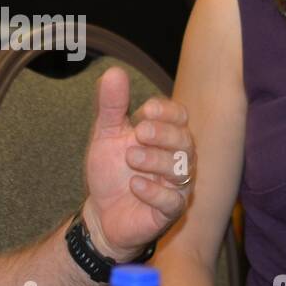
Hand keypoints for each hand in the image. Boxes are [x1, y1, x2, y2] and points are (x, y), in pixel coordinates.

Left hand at [81, 67, 194, 261]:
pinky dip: (154, 192)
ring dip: (156, 160)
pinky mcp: (168, 212)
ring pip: (181, 170)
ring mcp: (175, 187)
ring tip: (131, 158)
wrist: (101, 213)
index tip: (145, 110)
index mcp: (164, 136)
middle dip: (164, 134)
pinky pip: (172, 201)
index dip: (167, 112)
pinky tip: (135, 185)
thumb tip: (114, 72)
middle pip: (185, 141)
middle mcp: (176, 159)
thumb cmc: (111, 171)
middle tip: (140, 132)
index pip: (179, 117)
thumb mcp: (106, 135)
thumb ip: (111, 106)